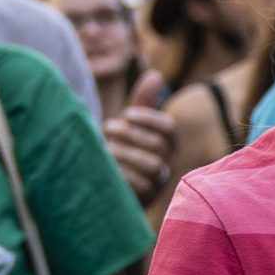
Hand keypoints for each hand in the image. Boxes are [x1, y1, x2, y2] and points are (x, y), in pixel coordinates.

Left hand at [105, 68, 177, 204]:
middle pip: (158, 145)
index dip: (149, 118)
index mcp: (166, 143)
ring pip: (152, 165)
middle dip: (131, 134)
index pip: (169, 127)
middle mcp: (167, 163)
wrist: (107, 186)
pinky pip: (141, 186)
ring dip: (126, 153)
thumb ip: (143, 102)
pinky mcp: (146, 200)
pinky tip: (106, 167)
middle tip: (109, 127)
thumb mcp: (130, 125)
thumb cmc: (121, 149)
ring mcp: (158, 183)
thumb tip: (155, 74)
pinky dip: (122, 174)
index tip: (127, 113)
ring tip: (105, 148)